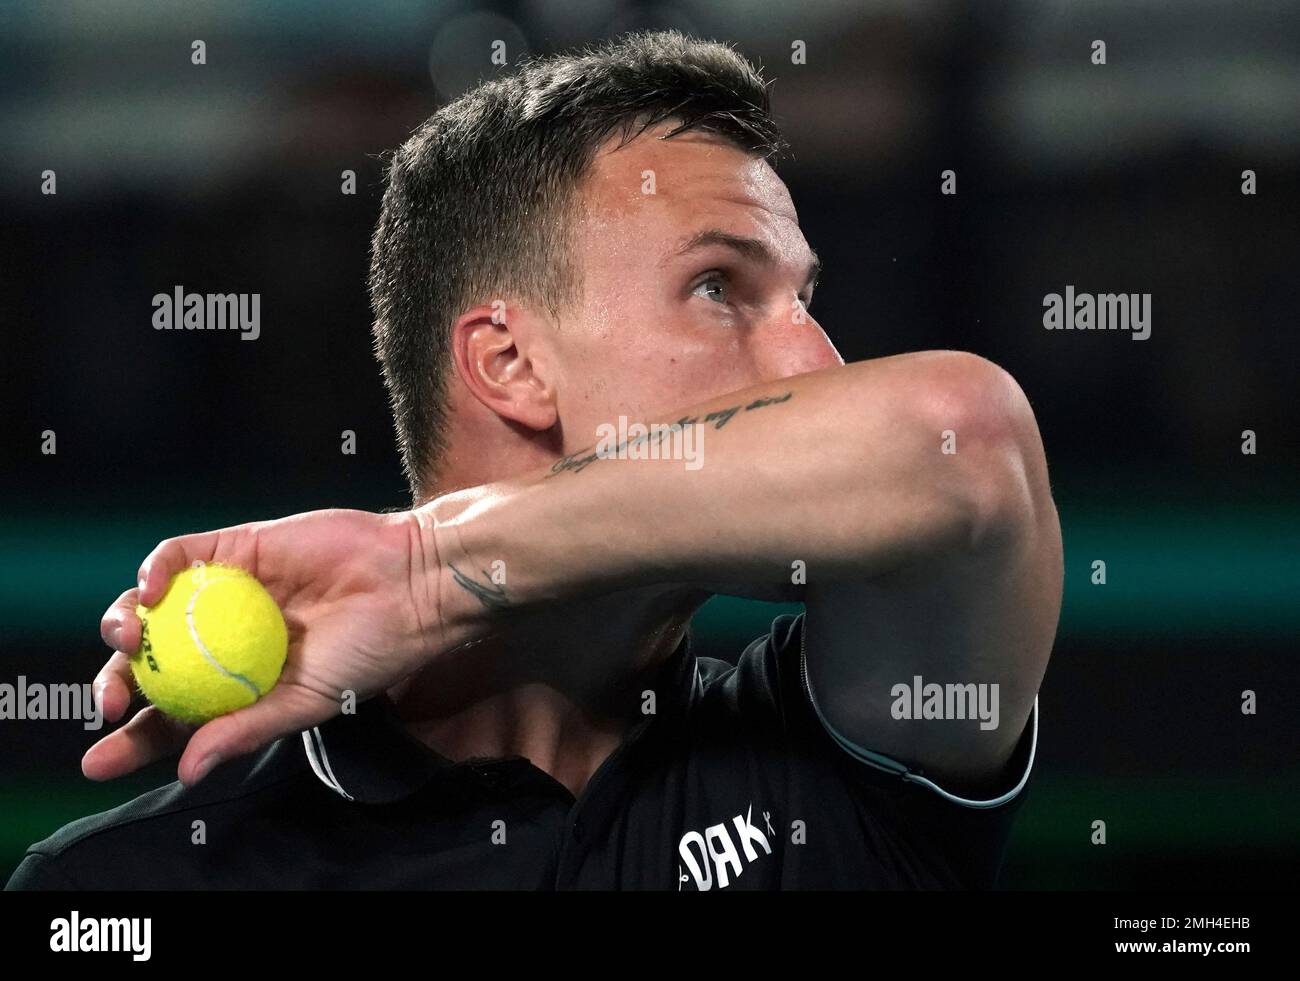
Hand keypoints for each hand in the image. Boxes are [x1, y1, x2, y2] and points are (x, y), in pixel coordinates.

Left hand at [87, 508, 460, 785]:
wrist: (409, 585)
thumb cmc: (371, 651)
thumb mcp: (307, 703)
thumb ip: (246, 729)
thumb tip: (188, 769)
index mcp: (238, 687)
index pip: (172, 717)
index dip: (131, 738)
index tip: (97, 761)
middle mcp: (222, 641)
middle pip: (149, 663)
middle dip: (117, 684)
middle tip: (111, 702)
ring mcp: (225, 593)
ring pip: (151, 608)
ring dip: (124, 626)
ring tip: (130, 639)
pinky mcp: (235, 548)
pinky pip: (180, 555)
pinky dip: (156, 569)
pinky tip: (153, 589)